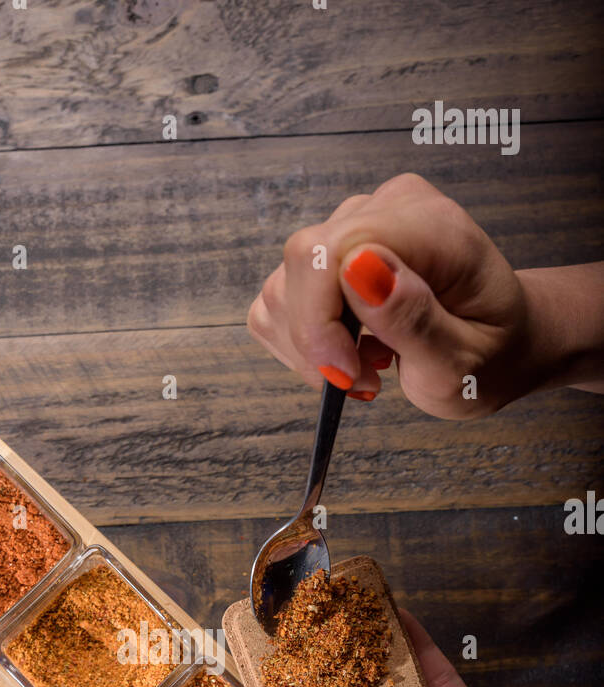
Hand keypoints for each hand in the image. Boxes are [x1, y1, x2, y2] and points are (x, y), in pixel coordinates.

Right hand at [248, 173, 603, 417]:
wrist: (502, 341)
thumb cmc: (490, 354)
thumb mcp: (463, 362)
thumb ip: (414, 318)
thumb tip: (358, 268)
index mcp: (432, 227)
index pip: (334, 249)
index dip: (320, 321)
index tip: (347, 375)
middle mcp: (390, 209)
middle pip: (303, 261)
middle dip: (315, 340)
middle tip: (359, 381)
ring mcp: (357, 224)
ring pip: (284, 284)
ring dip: (310, 346)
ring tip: (363, 369)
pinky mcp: (332, 251)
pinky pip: (282, 295)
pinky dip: (301, 340)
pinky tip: (345, 352)